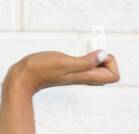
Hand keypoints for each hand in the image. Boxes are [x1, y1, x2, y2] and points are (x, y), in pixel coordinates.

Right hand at [4, 49, 119, 95]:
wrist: (25, 77)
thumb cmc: (42, 69)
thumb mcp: (65, 62)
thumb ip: (86, 61)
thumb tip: (103, 55)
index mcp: (86, 77)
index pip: (113, 75)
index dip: (109, 61)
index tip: (97, 54)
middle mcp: (85, 78)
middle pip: (109, 72)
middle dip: (105, 58)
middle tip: (92, 51)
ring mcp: (79, 75)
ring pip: (99, 68)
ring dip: (97, 56)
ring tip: (86, 50)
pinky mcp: (72, 71)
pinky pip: (88, 65)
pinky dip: (89, 56)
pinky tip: (79, 52)